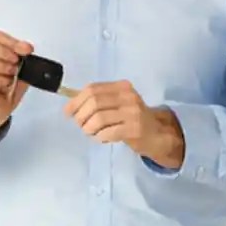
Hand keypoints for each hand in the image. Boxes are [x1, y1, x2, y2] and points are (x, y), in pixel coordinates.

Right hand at [0, 30, 33, 141]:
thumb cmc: (5, 83)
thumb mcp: (17, 66)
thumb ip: (20, 55)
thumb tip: (26, 48)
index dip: (12, 41)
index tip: (27, 49)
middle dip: (5, 53)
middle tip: (17, 62)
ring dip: (2, 67)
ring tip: (12, 74)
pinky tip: (5, 83)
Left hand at [62, 80, 185, 168]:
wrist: (158, 134)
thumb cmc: (131, 118)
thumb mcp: (118, 103)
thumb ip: (98, 101)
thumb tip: (70, 106)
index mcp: (121, 87)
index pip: (92, 89)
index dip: (76, 101)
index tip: (68, 112)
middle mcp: (128, 96)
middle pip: (94, 102)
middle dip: (81, 116)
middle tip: (80, 125)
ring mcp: (133, 113)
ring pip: (99, 118)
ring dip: (88, 128)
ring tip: (90, 133)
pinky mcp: (135, 129)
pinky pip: (108, 132)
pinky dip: (99, 137)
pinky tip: (101, 138)